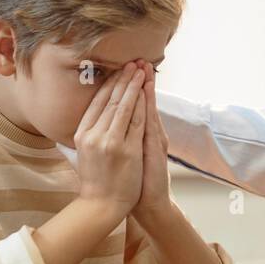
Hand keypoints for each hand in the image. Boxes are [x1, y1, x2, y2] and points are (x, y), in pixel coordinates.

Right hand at [73, 62, 145, 214]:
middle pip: (110, 100)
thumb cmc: (97, 181)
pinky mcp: (126, 150)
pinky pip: (136, 120)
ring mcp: (110, 142)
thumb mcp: (84, 154)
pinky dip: (141, 103)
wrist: (103, 206)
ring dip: (133, 85)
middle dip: (122, 79)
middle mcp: (93, 135)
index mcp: (81, 134)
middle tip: (131, 61)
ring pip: (123, 106)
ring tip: (140, 69)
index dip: (108, 84)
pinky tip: (145, 90)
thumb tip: (89, 117)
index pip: (96, 102)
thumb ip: (88, 134)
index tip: (116, 69)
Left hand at [132, 60, 173, 220]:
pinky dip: (147, 106)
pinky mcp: (155, 149)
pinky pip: (149, 122)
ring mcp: (154, 141)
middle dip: (140, 81)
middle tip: (140, 59)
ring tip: (145, 68)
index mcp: (142, 135)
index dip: (135, 87)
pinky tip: (145, 92)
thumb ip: (126, 137)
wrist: (144, 204)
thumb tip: (109, 121)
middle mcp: (151, 135)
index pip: (138, 105)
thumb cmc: (131, 183)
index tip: (132, 67)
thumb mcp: (129, 156)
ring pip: (147, 109)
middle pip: (143, 103)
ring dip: (146, 88)